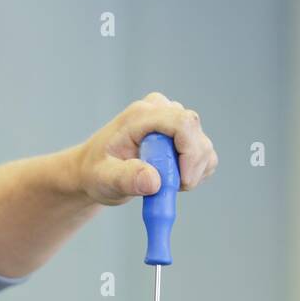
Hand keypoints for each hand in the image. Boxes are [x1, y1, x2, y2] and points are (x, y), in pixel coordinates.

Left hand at [72, 92, 217, 205]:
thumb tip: (154, 181)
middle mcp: (161, 111)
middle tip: (169, 190)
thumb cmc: (96, 172)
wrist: (96, 171)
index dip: (190, 153)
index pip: (182, 123)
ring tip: (162, 184)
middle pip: (195, 134)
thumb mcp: (104, 179)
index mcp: (141, 115)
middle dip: (190, 168)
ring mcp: (173, 121)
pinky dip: (194, 174)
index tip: (182, 182)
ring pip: (203, 147)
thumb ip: (126, 178)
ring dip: (191, 173)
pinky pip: (204, 156)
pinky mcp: (182, 136)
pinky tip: (172, 179)